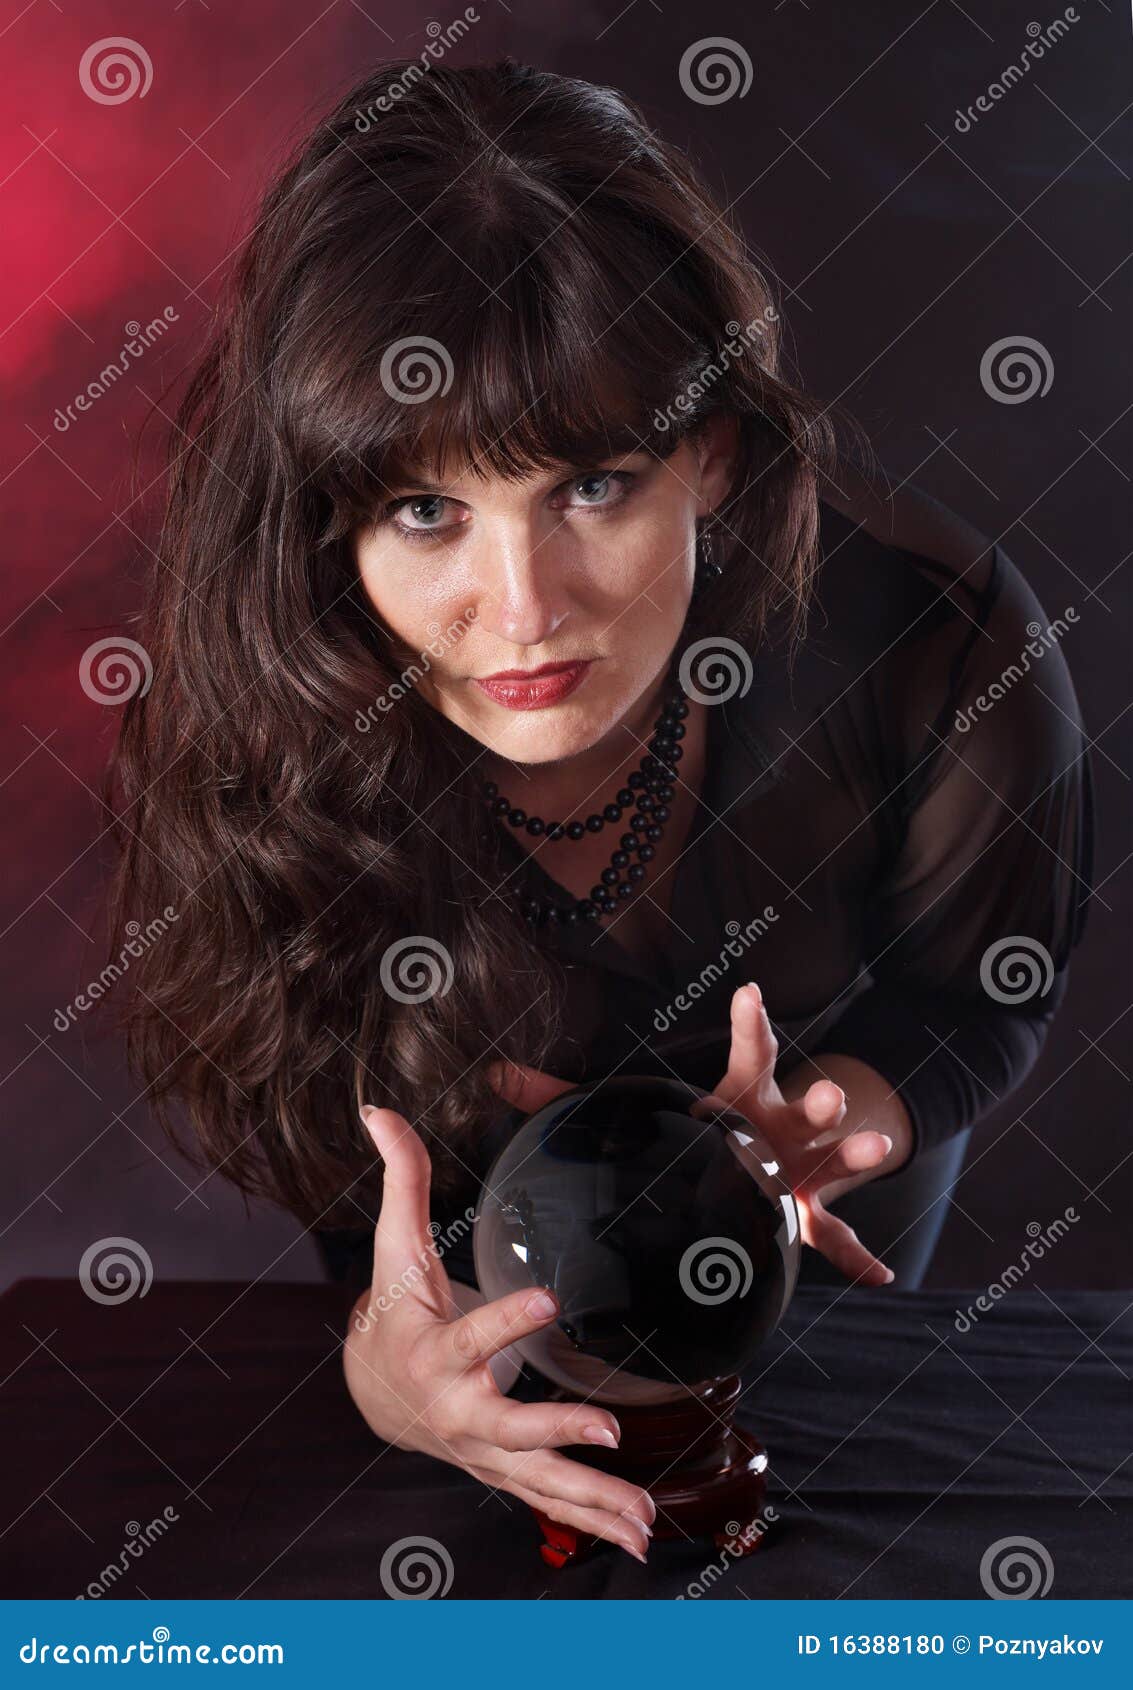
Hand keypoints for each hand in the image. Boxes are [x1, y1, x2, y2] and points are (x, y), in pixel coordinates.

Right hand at [341, 1102, 655, 1562]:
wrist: (374, 1394)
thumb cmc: (393, 1310)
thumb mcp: (394, 1249)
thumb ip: (401, 1179)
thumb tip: (377, 1108)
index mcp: (435, 1353)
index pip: (474, 1335)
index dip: (508, 1318)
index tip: (550, 1299)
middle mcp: (459, 1412)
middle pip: (508, 1427)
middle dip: (556, 1431)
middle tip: (608, 1430)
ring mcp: (485, 1450)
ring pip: (540, 1480)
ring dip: (595, 1500)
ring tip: (648, 1518)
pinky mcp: (507, 1470)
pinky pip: (553, 1501)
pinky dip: (597, 1522)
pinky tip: (645, 1541)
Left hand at [491, 989, 899, 1287]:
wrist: (761, 1159)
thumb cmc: (698, 1131)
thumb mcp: (639, 1107)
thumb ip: (563, 1096)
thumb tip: (491, 1076)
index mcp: (741, 1096)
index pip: (750, 1051)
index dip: (750, 1022)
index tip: (750, 992)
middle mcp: (781, 1126)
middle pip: (804, 1107)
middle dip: (821, 1101)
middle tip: (828, 1095)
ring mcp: (803, 1171)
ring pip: (833, 1161)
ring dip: (854, 1155)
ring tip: (877, 1148)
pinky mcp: (809, 1217)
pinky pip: (836, 1239)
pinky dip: (858, 1257)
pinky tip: (879, 1276)